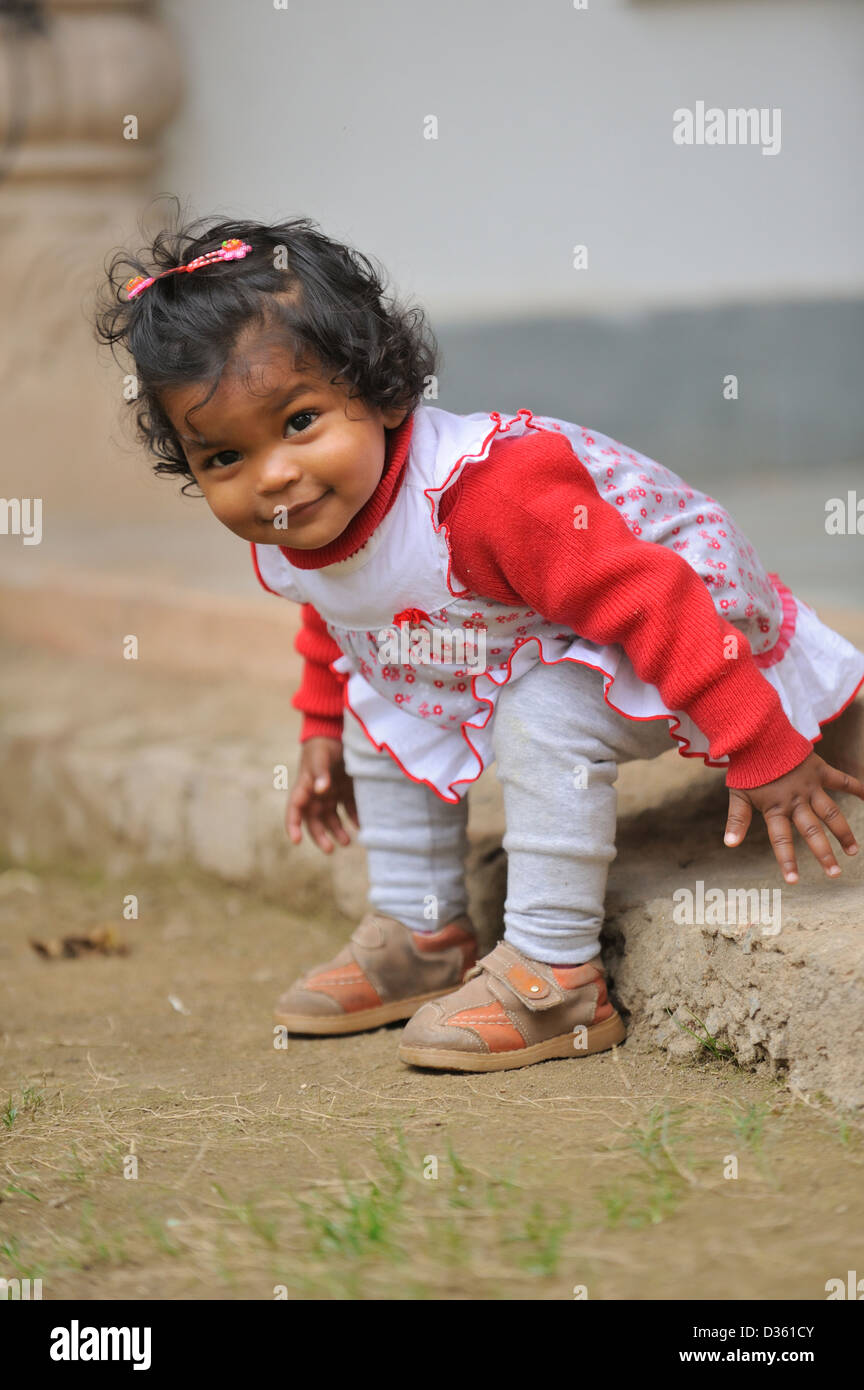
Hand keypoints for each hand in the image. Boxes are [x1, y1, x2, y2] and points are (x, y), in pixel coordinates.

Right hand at [286, 736, 358, 853]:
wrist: (336, 732)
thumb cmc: (323, 744)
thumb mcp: (320, 755)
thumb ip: (320, 772)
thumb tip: (320, 790)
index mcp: (304, 787)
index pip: (294, 809)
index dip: (293, 826)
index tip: (296, 841)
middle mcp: (316, 795)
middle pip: (314, 821)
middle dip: (321, 836)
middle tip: (330, 849)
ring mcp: (331, 794)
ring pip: (332, 819)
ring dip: (338, 831)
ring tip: (348, 841)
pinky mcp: (346, 792)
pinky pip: (349, 810)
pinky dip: (354, 819)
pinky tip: (361, 825)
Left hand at [724, 751, 863, 881]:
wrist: (758, 735)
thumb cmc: (747, 768)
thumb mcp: (738, 794)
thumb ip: (737, 820)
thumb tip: (730, 845)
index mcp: (775, 807)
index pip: (781, 839)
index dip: (787, 860)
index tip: (794, 881)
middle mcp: (795, 799)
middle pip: (812, 831)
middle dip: (824, 854)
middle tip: (835, 874)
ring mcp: (810, 785)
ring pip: (831, 813)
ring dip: (843, 832)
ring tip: (853, 852)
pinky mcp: (820, 770)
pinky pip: (842, 780)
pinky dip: (857, 787)